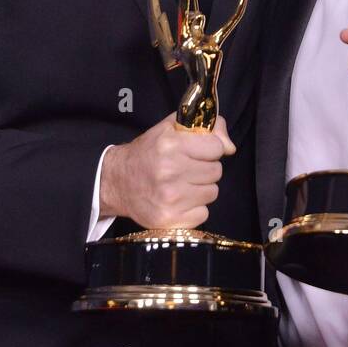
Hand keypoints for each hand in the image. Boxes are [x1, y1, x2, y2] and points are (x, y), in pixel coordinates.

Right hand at [98, 113, 234, 228]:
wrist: (117, 182)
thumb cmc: (147, 153)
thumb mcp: (171, 128)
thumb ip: (206, 127)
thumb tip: (230, 147)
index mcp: (170, 145)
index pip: (216, 148)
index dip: (209, 149)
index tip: (197, 151)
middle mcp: (170, 171)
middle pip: (216, 171)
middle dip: (205, 169)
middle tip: (186, 169)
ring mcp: (170, 198)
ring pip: (212, 193)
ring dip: (201, 189)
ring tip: (181, 184)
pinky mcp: (170, 219)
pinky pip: (203, 213)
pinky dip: (194, 208)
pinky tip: (179, 201)